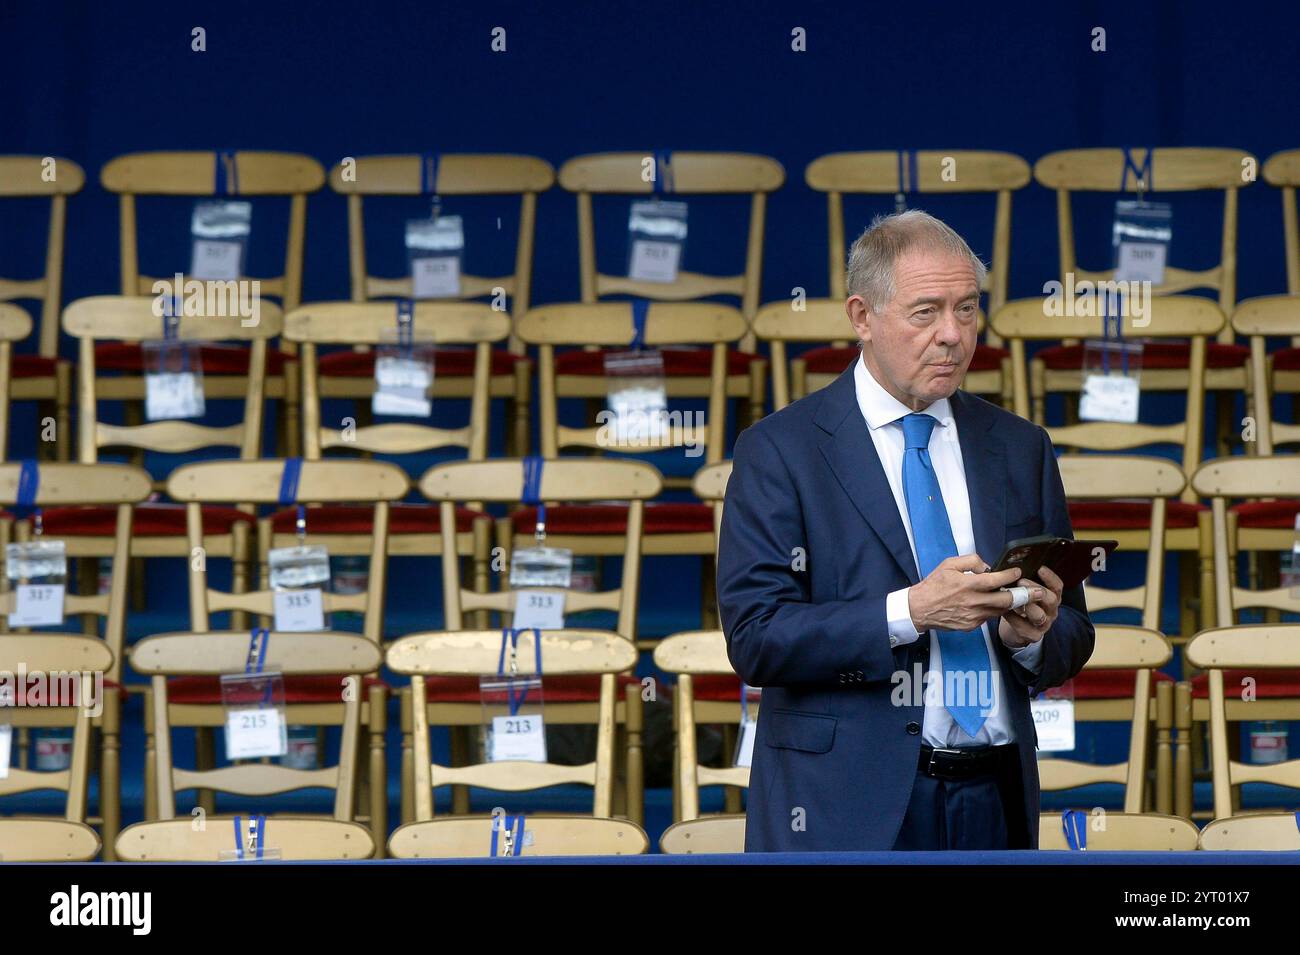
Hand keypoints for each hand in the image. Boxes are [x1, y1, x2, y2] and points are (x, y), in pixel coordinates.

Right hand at [907, 554, 1038, 633]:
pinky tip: (993, 604)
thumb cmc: (934, 585)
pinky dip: (993, 609)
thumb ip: (971, 561)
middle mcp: (974, 602)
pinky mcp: (972, 626)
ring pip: (1000, 610)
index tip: (1017, 572)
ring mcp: (974, 616)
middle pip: (1006, 600)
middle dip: (1023, 595)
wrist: (919, 609)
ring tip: (1017, 596)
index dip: (1011, 575)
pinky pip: (988, 616)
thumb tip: (987, 567)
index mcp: (968, 584)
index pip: (997, 580)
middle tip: (1034, 590)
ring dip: (1009, 603)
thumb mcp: (949, 564)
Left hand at [998, 565, 1062, 648]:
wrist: (1017, 630)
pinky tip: (1004, 612)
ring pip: (1040, 616)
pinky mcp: (1034, 635)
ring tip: (1013, 599)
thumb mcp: (1025, 592)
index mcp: (1051, 598)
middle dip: (1036, 590)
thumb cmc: (1021, 605)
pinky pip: (1025, 627)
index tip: (1040, 568)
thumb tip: (1013, 567)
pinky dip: (1014, 619)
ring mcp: (1044, 624)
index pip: (1057, 587)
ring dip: (1026, 606)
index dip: (1050, 577)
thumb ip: (1024, 582)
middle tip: (1021, 582)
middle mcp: (1051, 611)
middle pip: (1052, 600)